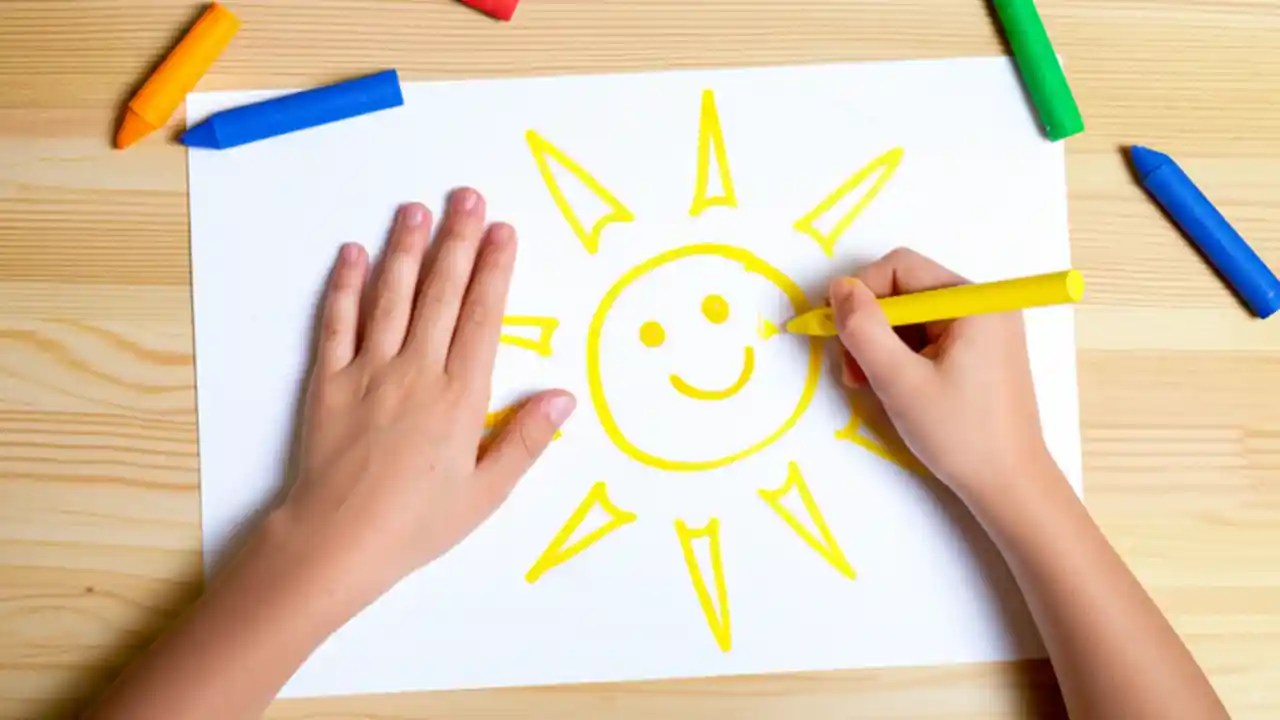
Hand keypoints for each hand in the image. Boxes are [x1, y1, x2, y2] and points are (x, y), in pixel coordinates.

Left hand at [276, 189, 574, 601]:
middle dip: (457, 241)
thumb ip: (525, 440)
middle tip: (467, 197)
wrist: (336, 541)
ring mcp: (368, 371)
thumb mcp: (486, 492)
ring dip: (405, 249)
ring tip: (417, 209)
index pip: (482, 318)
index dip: (494, 270)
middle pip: (440, 294)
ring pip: (391, 297)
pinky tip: (354, 254)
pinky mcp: (327, 381)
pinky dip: (345, 286)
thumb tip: (563, 397)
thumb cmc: (417, 523)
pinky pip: (336, 323)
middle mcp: (416, 371)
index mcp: (460, 396)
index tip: (503, 231)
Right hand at [830, 248, 1051, 501]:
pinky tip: (893, 387)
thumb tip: (839, 289)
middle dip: (870, 325)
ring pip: (912, 317)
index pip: (900, 268)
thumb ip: (864, 329)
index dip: (861, 293)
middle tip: (853, 371)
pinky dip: (902, 357)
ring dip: (881, 344)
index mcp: (972, 302)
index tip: (837, 334)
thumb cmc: (959, 434)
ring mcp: (984, 330)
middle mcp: (982, 306)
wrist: (1011, 486)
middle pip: (905, 291)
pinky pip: (928, 338)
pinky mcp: (981, 353)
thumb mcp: (899, 381)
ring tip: (869, 384)